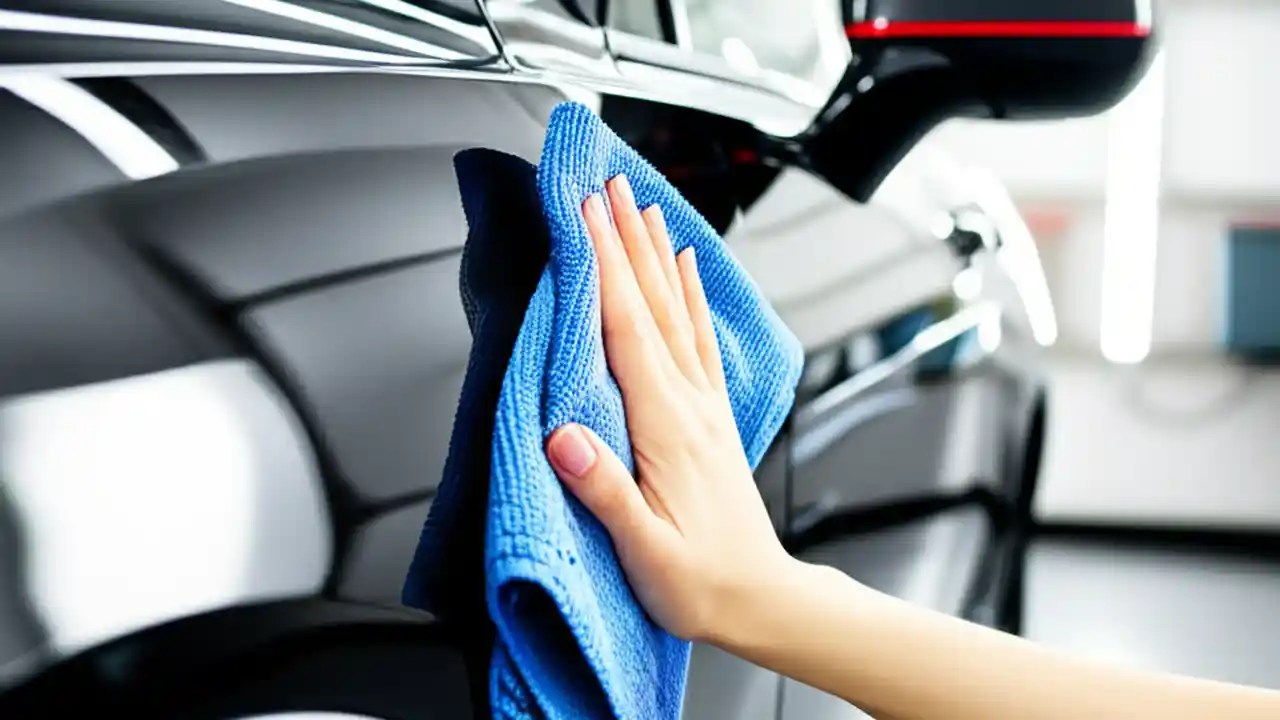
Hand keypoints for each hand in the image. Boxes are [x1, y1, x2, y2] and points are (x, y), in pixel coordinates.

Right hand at [545, 174, 796, 643]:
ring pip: (676, 311)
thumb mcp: (644, 550)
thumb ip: (604, 490)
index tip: (585, 214)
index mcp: (666, 426)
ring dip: (655, 254)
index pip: (627, 328)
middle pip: (652, 304)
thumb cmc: (699, 582)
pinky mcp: (711, 416)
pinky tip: (685, 269)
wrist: (761, 600)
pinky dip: (690, 296)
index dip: (603, 266)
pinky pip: (699, 340)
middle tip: (606, 183)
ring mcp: (704, 406)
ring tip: (642, 204)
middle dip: (626, 239)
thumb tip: (563, 435)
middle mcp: (689, 404)